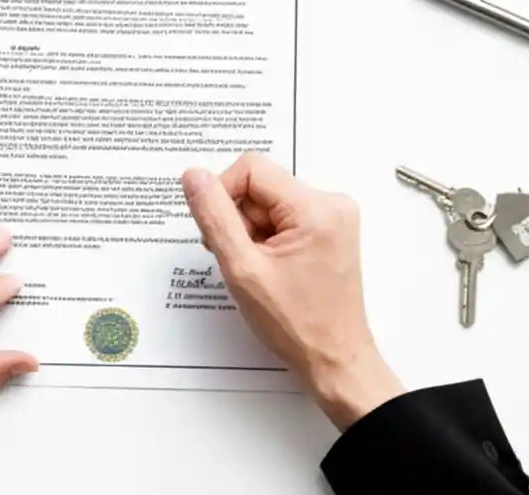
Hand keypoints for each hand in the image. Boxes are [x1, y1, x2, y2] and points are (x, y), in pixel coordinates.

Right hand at [181, 153, 402, 430]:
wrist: (334, 359)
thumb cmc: (296, 324)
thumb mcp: (242, 268)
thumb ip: (214, 217)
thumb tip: (194, 176)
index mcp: (316, 208)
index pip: (251, 168)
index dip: (223, 194)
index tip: (217, 231)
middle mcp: (332, 204)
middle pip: (261, 185)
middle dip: (239, 219)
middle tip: (240, 259)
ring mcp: (334, 217)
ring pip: (269, 202)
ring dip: (251, 231)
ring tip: (257, 268)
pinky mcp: (329, 230)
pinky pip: (284, 216)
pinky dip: (267, 237)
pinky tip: (270, 267)